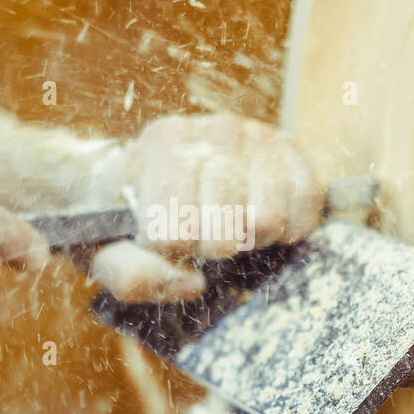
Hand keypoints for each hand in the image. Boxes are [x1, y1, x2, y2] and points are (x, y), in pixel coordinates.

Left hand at [90, 113, 322, 301]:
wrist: (158, 171)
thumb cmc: (129, 214)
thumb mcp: (106, 248)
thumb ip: (130, 273)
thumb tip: (193, 284)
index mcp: (161, 144)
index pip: (175, 232)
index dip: (170, 253)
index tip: (161, 238)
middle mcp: (211, 129)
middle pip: (224, 231)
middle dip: (210, 248)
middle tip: (198, 235)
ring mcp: (253, 134)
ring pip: (266, 219)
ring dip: (250, 239)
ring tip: (229, 225)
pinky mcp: (287, 148)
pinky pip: (306, 199)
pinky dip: (289, 227)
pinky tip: (261, 222)